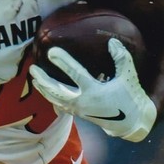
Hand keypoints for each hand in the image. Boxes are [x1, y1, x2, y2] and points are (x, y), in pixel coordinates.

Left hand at [29, 38, 156, 141]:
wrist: (130, 122)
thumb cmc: (130, 96)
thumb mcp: (128, 76)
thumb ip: (121, 58)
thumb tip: (112, 41)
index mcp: (94, 91)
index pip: (75, 74)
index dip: (63, 62)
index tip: (51, 52)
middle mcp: (83, 102)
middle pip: (56, 91)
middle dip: (43, 80)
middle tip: (32, 68)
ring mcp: (79, 110)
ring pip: (55, 100)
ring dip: (44, 89)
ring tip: (34, 79)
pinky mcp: (79, 114)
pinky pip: (60, 106)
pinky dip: (51, 99)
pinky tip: (45, 92)